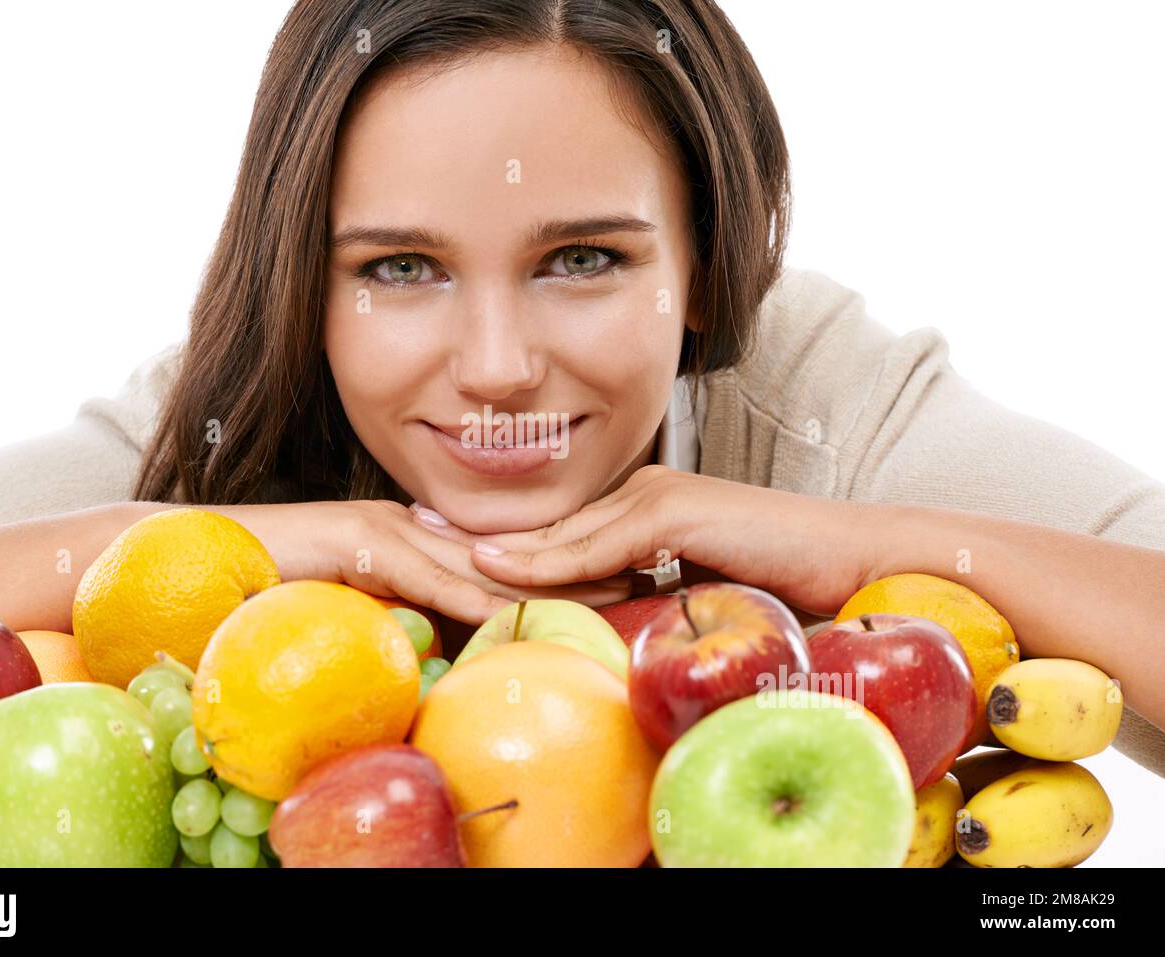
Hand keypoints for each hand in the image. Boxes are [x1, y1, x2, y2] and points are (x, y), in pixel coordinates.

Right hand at [215, 499, 629, 624]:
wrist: (208, 562)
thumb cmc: (277, 592)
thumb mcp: (357, 606)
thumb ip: (403, 617)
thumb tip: (443, 652)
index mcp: (416, 538)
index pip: (498, 558)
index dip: (556, 570)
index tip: (613, 580)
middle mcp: (412, 527)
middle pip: (508, 553)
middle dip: (575, 568)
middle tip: (641, 577)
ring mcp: (390, 529)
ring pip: (482, 560)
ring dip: (546, 581)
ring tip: (609, 593)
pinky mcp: (363, 542)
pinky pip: (429, 577)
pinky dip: (474, 597)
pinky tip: (515, 614)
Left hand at [451, 465, 881, 617]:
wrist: (850, 563)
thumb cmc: (778, 587)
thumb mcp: (690, 599)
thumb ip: (642, 603)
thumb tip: (600, 636)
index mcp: (636, 511)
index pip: (553, 537)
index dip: (493, 549)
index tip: (432, 556)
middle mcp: (635, 495)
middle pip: (541, 530)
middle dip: (472, 542)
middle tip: (399, 542)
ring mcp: (652, 496)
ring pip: (557, 535)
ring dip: (492, 553)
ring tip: (424, 559)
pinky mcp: (672, 509)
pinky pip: (594, 542)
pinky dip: (542, 561)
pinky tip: (492, 570)